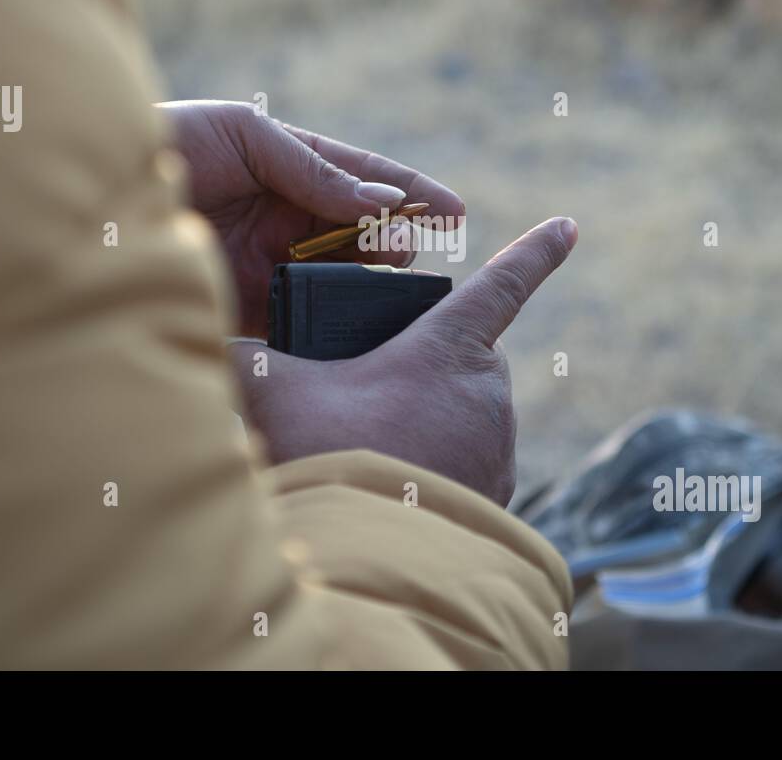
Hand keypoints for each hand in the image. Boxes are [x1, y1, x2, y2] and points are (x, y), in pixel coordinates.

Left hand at [161, 100, 464, 336]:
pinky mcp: (244, 304)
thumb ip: (313, 167)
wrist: (92, 194)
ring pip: (338, 274)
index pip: (363, 178)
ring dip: (369, 274)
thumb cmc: (167, 142)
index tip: (456, 211)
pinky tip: (355, 318)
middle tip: (409, 247)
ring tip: (391, 272)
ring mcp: (267, 261)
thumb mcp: (245, 134)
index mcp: (289, 165)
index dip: (411, 193)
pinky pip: (300, 315)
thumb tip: (381, 200)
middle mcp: (284, 216)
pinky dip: (330, 318)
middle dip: (394, 237)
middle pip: (359, 230)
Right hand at [227, 217, 577, 504]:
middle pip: (463, 357)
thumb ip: (245, 354)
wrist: (365, 555)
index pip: (503, 281)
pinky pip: (470, 461)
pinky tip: (395, 484)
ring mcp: (498, 445)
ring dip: (429, 419)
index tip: (567, 226)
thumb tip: (214, 342)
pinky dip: (439, 464)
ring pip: (467, 411)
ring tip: (373, 448)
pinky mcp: (497, 493)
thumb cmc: (327, 456)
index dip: (536, 251)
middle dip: (422, 368)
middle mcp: (489, 390)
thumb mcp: (271, 390)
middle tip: (366, 398)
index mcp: (449, 344)